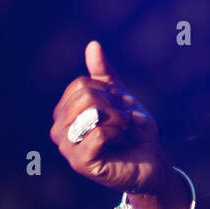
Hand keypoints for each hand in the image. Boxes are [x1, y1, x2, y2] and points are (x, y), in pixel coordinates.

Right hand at [50, 40, 170, 193]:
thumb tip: (93, 45)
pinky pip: (99, 133)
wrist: (150, 161)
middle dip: (115, 105)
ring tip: (126, 130)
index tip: (121, 106)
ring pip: (91, 113)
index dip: (108, 92)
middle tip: (127, 119)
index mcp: (64, 112)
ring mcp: (67, 147)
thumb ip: (104, 74)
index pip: (81, 85)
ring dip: (119, 119)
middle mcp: (59, 130)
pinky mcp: (79, 163)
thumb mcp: (120, 97)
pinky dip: (119, 133)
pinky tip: (122, 142)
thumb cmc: (133, 130)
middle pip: (85, 97)